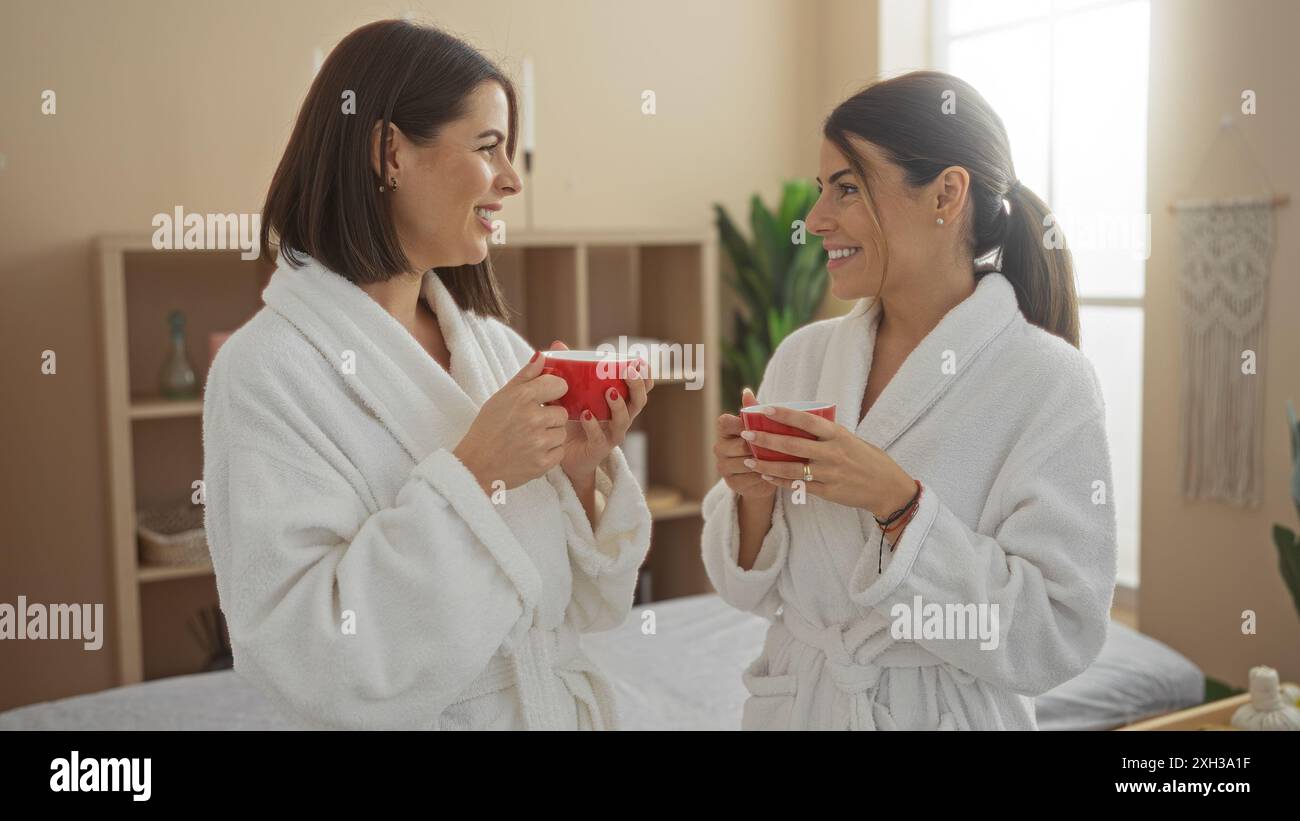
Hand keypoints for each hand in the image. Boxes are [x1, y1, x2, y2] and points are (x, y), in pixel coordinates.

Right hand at [453, 349, 569, 491]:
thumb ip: (525, 376)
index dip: (554, 392)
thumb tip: (543, 356)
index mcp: (523, 397)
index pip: (560, 385)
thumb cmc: (487, 428)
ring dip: (550, 435)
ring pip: (562, 432)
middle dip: (550, 416)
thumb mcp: (501, 397)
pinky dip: (549, 452)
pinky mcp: (542, 463)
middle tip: (531, 422)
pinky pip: (560, 451)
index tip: (546, 398)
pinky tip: (532, 451)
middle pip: (562, 412)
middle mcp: (533, 418)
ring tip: (529, 438)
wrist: (475, 465)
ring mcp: (539, 442)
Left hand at [549, 340, 653, 483]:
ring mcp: (612, 434)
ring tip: (610, 391)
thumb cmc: (572, 420)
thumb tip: (558, 343)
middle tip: (630, 371)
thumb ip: (568, 370)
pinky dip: (593, 425)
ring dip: (619, 404)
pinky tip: (586, 414)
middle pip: (639, 401)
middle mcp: (621, 418)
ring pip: (624, 420)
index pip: (641, 388)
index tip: (641, 362)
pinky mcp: (599, 448)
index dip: (646, 376)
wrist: (565, 454)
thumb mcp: (571, 393)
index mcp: (620, 403)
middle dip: (637, 385)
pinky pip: (599, 436)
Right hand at [713, 387, 776, 500]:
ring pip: (744, 463)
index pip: (724, 422)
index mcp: (724, 431)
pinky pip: (749, 478)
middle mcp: (719, 448)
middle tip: (777, 445)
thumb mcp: (760, 428)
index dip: (740, 423)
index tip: (758, 425)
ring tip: (779, 459)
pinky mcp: (732, 483)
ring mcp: (723, 467)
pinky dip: (763, 474)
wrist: (762, 477)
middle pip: (737, 445)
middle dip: (757, 446)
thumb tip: (747, 391)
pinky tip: (775, 471)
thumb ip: (753, 411)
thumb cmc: (762, 445)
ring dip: (762, 461)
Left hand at [739, 403, 914, 518]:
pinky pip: (798, 486)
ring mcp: (829, 474)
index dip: (784, 414)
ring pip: (790, 469)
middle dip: (766, 439)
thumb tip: (798, 423)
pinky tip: (766, 477)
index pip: (806, 420)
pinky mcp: (828, 492)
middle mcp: (832, 453)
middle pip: (792, 445)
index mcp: (838, 434)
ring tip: (749, 461)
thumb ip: (826, 433)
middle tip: (746, 434)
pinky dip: (780, 481)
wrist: (887, 488)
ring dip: (767, 465)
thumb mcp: (850, 439)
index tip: (764, 409)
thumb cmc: (868, 459)